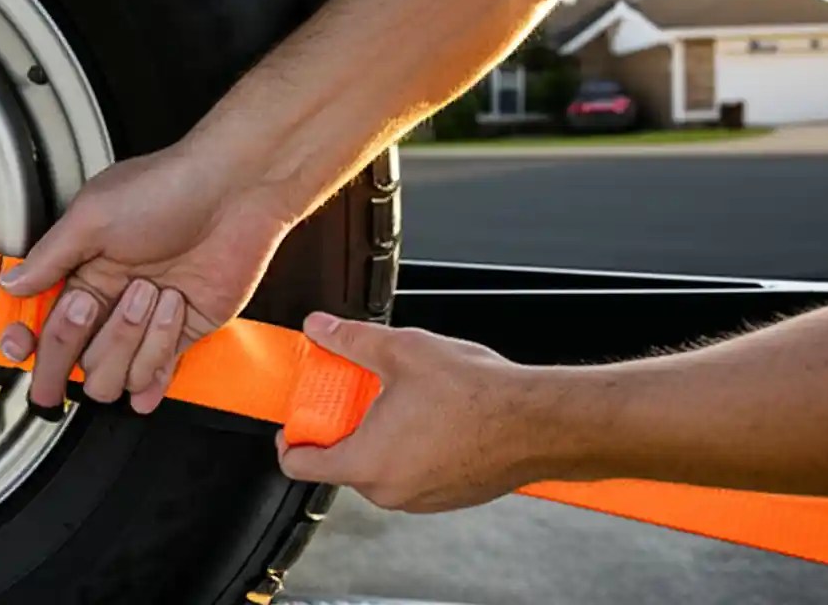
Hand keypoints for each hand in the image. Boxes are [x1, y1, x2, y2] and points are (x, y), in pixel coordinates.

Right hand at [0, 142, 293, 415]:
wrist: (235, 190)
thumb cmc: (167, 188)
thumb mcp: (93, 214)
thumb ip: (51, 256)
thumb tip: (13, 283)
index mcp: (83, 272)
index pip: (45, 325)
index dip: (31, 345)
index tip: (22, 347)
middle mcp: (112, 302)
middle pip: (76, 360)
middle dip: (82, 341)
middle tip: (91, 307)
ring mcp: (147, 323)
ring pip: (115, 376)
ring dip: (132, 339)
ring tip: (155, 292)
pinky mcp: (184, 333)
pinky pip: (156, 373)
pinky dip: (159, 361)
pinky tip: (168, 321)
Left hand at [277, 313, 547, 512]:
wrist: (538, 421)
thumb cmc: (475, 392)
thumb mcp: (400, 350)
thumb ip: (350, 339)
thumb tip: (319, 327)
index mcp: (367, 463)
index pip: (300, 466)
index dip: (289, 440)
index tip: (296, 421)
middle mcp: (389, 492)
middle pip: (341, 465)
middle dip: (343, 429)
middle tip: (356, 395)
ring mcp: (420, 500)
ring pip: (378, 470)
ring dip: (378, 439)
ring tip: (399, 401)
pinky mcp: (448, 498)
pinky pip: (410, 476)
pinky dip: (408, 451)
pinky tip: (429, 418)